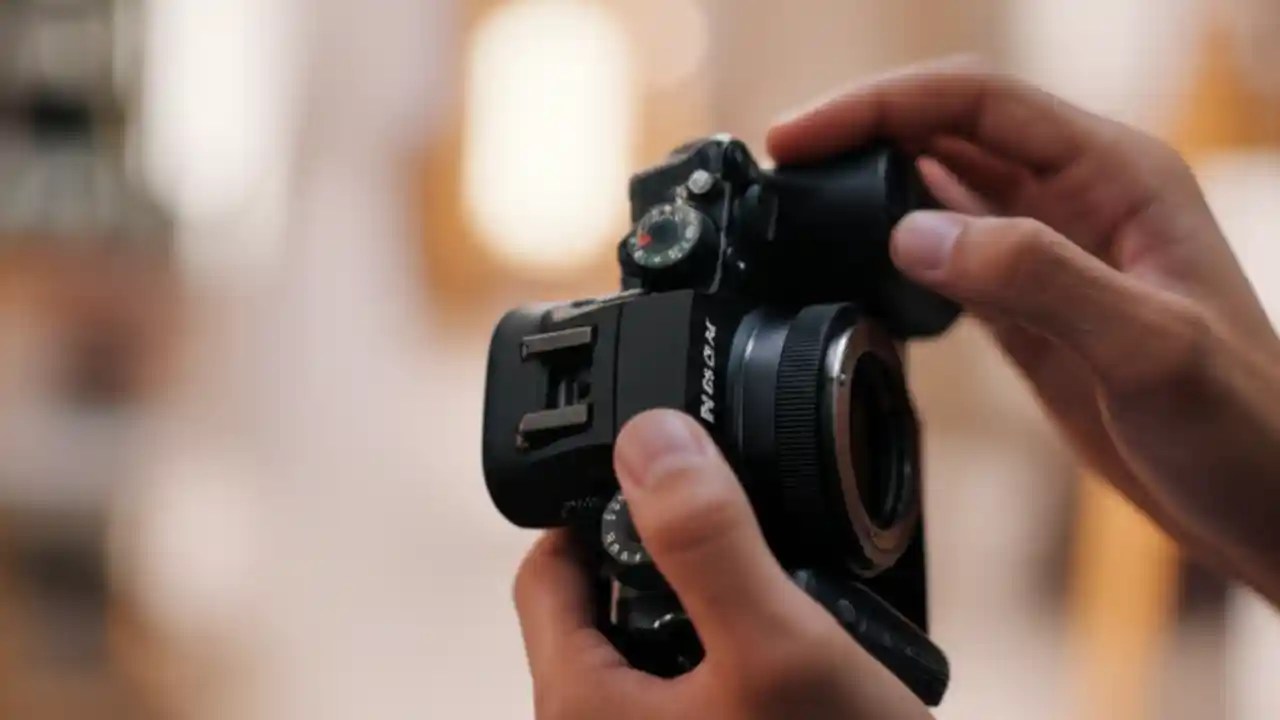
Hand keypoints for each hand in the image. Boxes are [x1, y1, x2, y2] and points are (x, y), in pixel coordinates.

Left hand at [514, 410, 930, 718]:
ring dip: (706, 607)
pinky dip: (730, 656)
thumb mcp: (780, 648)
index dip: (600, 506)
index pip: (545, 571)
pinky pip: (692, 688)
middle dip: (664, 560)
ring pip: (651, 648)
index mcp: (580, 708)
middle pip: (600, 607)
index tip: (668, 476)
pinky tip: (792, 658)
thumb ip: (708, 540)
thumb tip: (651, 439)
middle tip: (740, 534)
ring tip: (778, 595)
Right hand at [769, 59, 1279, 603]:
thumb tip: (911, 231)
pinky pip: (943, 255)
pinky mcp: (1027, 307)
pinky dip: (888, 249)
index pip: (973, 101)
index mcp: (1115, 174)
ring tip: (796, 204)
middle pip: (945, 131)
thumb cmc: (1247, 427)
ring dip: (866, 185)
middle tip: (778, 169)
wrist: (1268, 506)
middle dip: (857, 135)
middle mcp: (1077, 198)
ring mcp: (1048, 252)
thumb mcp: (1149, 348)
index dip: (876, 106)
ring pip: (939, 187)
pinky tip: (852, 262)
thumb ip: (1034, 278)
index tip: (797, 138)